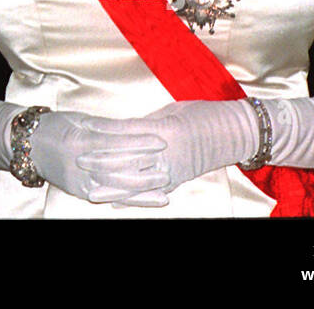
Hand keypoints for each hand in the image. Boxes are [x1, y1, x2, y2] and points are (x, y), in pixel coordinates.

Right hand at [28, 110, 170, 204]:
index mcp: (79, 140)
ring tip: (163, 193)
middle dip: (145, 171)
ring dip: (140, 192)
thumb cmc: (55, 125)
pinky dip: (124, 200)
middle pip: (117, 169)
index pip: (115, 142)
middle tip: (168, 169)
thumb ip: (104, 126)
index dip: (139, 142)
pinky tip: (141, 201)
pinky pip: (104, 196)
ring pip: (113, 188)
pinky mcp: (77, 191)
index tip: (161, 140)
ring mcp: (77, 181)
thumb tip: (132, 128)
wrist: (27, 144)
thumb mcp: (79, 119)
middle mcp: (78, 164)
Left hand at [88, 100, 257, 204]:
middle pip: (128, 159)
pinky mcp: (178, 179)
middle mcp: (167, 152)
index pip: (127, 131)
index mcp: (164, 129)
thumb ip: (146, 123)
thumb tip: (120, 128)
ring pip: (137, 181)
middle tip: (79, 161)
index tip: (84, 129)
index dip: (104, 130)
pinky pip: (151, 192)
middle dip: (102, 161)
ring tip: (90, 191)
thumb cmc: (203, 115)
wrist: (235, 132)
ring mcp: (173, 170)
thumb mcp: (171, 111)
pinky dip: (133, 198)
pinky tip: (117, 202)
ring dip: (112, 187)